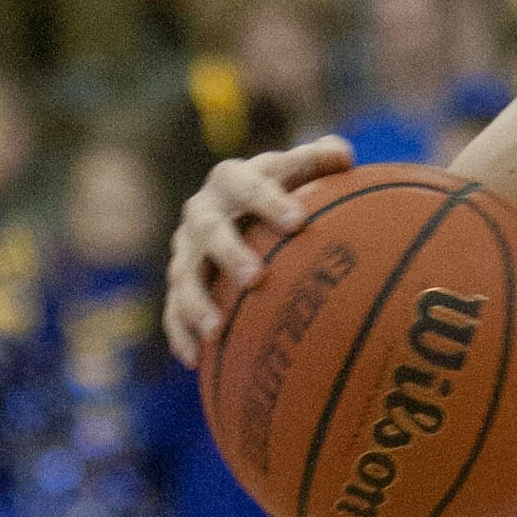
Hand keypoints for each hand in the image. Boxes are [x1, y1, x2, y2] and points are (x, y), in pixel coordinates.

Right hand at [163, 136, 354, 365]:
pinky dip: (180, 333)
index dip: (271, 202)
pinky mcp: (178, 281)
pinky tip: (195, 360)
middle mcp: (202, 211)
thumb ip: (321, 160)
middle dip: (230, 253)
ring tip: (217, 330)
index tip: (299, 223)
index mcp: (232, 179)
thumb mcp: (300, 169)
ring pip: (184, 275)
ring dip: (196, 303)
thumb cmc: (284, 188)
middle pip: (209, 231)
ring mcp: (186, 248)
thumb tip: (344, 156)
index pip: (249, 185)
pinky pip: (172, 310)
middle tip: (257, 278)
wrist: (239, 205)